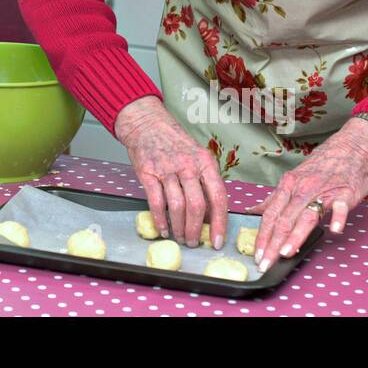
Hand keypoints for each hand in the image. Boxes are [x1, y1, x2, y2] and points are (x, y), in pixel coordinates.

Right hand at [115, 96, 229, 248]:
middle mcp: (188, 166)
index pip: (218, 197)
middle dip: (195, 230)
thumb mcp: (197, 156)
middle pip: (197, 205)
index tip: (217, 241)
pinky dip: (160, 220)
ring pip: (177, 206)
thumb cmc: (175, 143)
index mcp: (205, 163)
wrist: (148, 124)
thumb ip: (205, 182)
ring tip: (179, 237)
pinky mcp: (148, 173)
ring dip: (179, 228)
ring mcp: (167, 169)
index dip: (219, 223)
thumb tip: (210, 215)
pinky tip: (163, 229)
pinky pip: (156, 202)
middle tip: (193, 242)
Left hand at [249, 117, 367, 272]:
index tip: (256, 255)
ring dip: (295, 235)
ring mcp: (324, 191)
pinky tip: (334, 230)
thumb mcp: (294, 179)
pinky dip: (338, 218)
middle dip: (273, 243)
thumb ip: (275, 199)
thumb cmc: (322, 166)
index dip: (262, 236)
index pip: (270, 214)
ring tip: (286, 252)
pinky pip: (341, 206)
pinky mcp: (346, 193)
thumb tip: (252, 212)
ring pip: (307, 215)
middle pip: (285, 219)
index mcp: (288, 186)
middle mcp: (303, 189)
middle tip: (266, 263)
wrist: (351, 148)